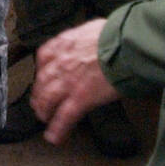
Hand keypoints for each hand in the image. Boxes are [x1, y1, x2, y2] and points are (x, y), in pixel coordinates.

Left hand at [32, 19, 119, 144]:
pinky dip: (57, 128)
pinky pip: (64, 116)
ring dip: (44, 110)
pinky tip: (53, 137)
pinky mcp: (80, 98)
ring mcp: (69, 81)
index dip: (41, 70)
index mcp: (65, 43)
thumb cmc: (117, 35)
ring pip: (48, 99)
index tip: (41, 77)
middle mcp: (62, 62)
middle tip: (38, 102)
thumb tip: (93, 40)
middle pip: (42, 80)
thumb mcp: (94, 28)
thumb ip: (86, 37)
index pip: (44, 56)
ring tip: (44, 118)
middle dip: (38, 93)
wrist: (125, 45)